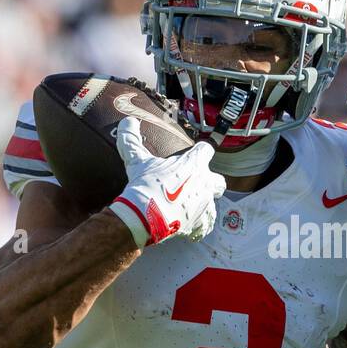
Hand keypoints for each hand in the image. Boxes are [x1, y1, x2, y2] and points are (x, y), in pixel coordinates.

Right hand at [108, 117, 226, 245]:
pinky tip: (187, 226)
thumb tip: (127, 121)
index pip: (206, 150)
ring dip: (203, 205)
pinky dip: (197, 226)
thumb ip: (131, 139)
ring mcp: (204, 205)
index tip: (194, 154)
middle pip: (219, 181)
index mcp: (194, 164)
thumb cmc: (144, 185)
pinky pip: (204, 226)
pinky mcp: (200, 223)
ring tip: (189, 208)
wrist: (146, 215)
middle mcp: (205, 183)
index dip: (200, 152)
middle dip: (211, 182)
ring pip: (212, 205)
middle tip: (197, 184)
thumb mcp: (136, 160)